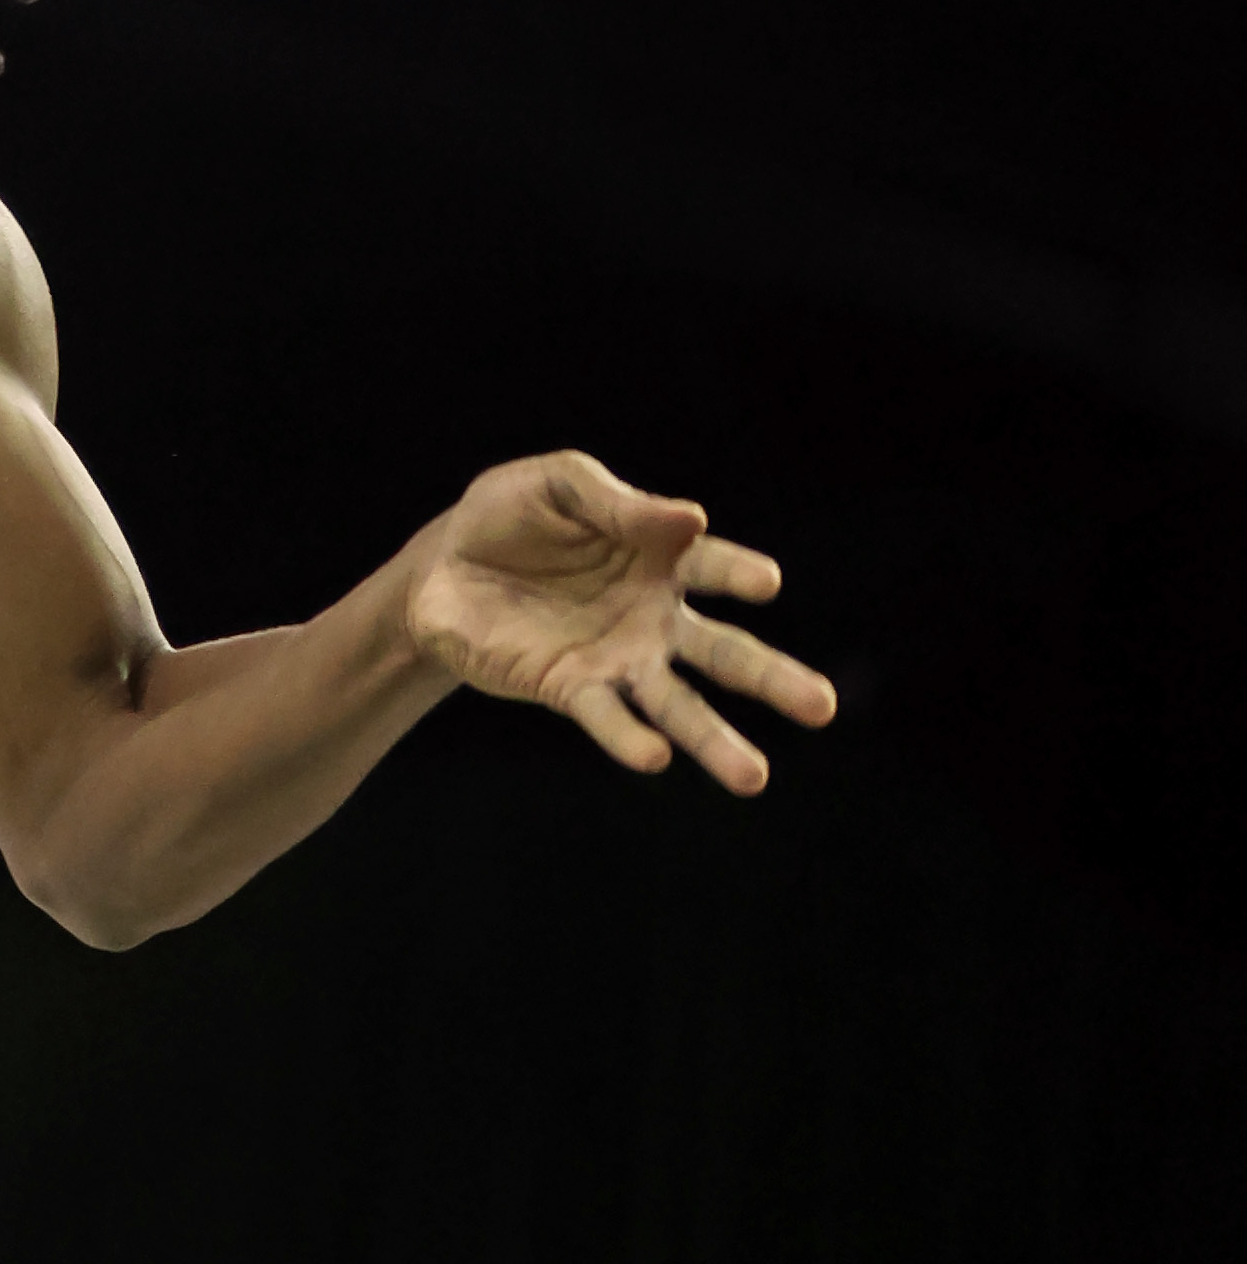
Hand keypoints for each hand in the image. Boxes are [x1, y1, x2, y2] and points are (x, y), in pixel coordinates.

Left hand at [402, 450, 836, 792]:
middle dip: (772, 678)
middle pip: (724, 652)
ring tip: (754, 777)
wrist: (440, 567)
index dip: (738, 572)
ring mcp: (618, 658)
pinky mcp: (572, 688)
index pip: (713, 566)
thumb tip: (692, 518)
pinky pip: (608, 716)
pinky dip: (630, 738)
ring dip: (714, 740)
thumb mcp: (556, 485)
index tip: (765, 582)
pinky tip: (655, 756)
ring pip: (678, 704)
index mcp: (660, 556)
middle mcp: (654, 616)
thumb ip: (617, 502)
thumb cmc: (509, 515)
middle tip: (822, 707)